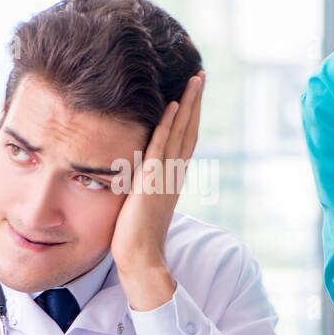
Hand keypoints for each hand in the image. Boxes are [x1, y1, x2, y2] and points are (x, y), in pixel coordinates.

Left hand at [111, 72, 204, 309]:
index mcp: (171, 178)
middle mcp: (174, 174)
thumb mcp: (139, 203)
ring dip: (188, 104)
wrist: (141, 259)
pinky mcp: (152, 180)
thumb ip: (141, 186)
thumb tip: (133, 176)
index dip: (189, 116)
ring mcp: (165, 176)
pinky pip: (162, 146)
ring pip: (181, 132)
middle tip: (200, 75)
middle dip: (195, 102)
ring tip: (194, 79)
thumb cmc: (135, 238)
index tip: (191, 94)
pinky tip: (173, 105)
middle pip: (189, 129)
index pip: (184, 139)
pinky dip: (169, 125)